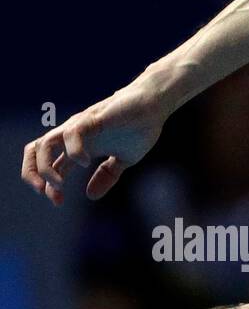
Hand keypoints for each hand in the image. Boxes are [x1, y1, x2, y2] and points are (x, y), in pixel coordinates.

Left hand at [20, 80, 164, 205]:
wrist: (153, 106)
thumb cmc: (139, 129)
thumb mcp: (124, 161)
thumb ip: (107, 177)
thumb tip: (90, 196)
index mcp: (80, 148)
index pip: (53, 165)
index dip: (48, 185)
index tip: (57, 202)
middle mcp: (73, 137)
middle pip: (38, 151)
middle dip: (34, 173)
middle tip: (46, 193)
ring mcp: (80, 126)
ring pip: (46, 143)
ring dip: (46, 166)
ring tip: (59, 184)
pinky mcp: (91, 118)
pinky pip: (72, 133)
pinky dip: (73, 150)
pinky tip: (84, 162)